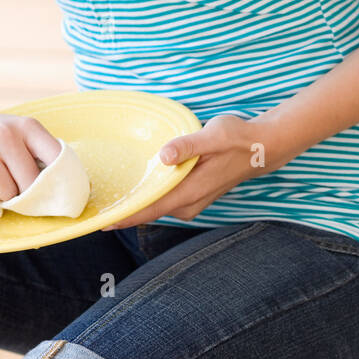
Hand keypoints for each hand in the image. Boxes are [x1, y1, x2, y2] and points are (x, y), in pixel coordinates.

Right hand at [0, 94, 62, 204]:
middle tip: (15, 185)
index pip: (56, 158)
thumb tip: (62, 186)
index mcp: (27, 127)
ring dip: (1, 193)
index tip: (60, 193)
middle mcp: (5, 136)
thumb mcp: (18, 130)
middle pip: (30, 184)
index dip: (60, 181)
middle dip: (25, 191)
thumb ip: (39, 152)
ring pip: (5, 194)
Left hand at [108, 113, 282, 226]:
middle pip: (150, 212)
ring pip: (157, 208)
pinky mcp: (194, 196)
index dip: (126, 216)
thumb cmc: (239, 139)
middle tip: (94, 208)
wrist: (263, 148)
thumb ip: (188, 146)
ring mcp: (193, 202)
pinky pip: (165, 203)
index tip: (101, 222)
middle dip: (124, 212)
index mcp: (191, 191)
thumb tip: (163, 156)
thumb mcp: (213, 135)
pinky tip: (136, 190)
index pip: (151, 209)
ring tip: (108, 199)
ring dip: (135, 205)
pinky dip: (149, 199)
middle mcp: (190, 203)